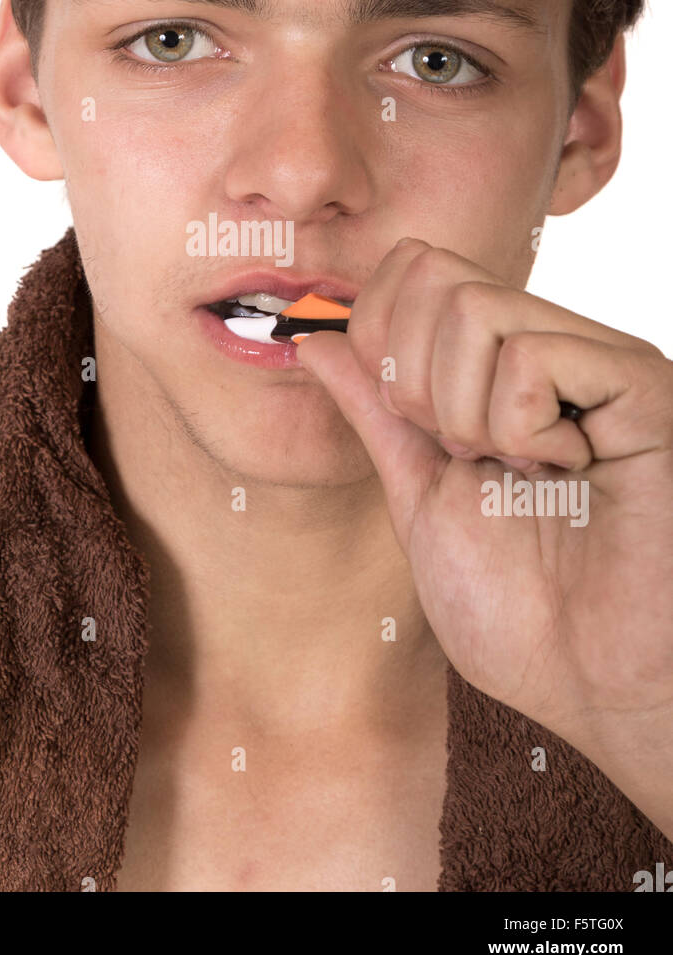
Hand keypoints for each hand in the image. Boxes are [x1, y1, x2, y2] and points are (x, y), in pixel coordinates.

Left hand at [295, 238, 672, 755]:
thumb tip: (315, 336)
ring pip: (472, 306)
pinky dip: (518, 428)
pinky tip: (565, 470)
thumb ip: (374, 411)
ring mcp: (594, 358)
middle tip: (467, 455)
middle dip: (412, 380)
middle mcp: (547, 346)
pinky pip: (530, 354)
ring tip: (519, 470)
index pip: (411, 269)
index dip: (379, 339)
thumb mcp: (419, 494)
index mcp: (494, 367)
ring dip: (464, 412)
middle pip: (431, 273)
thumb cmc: (521, 609)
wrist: (596, 685)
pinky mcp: (638, 381)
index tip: (416, 429)